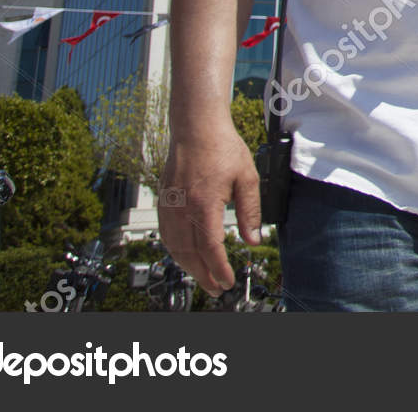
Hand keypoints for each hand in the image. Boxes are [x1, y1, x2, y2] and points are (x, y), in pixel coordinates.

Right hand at [159, 122, 262, 292]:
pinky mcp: (163, 201)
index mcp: (204, 204)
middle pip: (189, 254)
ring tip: (204, 277)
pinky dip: (175, 251)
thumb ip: (250, 211)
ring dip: (188, 267)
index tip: (228, 281)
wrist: (196, 127)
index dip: (218, 269)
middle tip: (217, 289)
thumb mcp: (247, 178)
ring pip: (174, 247)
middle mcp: (182, 208)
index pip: (210, 248)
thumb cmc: (222, 148)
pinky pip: (165, 235)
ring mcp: (169, 205)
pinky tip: (186, 256)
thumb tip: (254, 240)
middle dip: (203, 276)